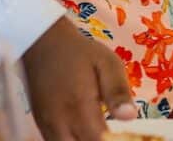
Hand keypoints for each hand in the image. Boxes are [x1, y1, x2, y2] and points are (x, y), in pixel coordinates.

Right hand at [23, 17, 136, 140]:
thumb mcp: (105, 62)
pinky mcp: (41, 126)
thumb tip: (130, 117)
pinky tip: (83, 132)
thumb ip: (117, 90)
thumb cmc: (78, 51)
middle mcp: (60, 123)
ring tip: (98, 131)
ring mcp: (47, 127)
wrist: (42, 41)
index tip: (125, 135)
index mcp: (79, 107)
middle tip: (112, 132)